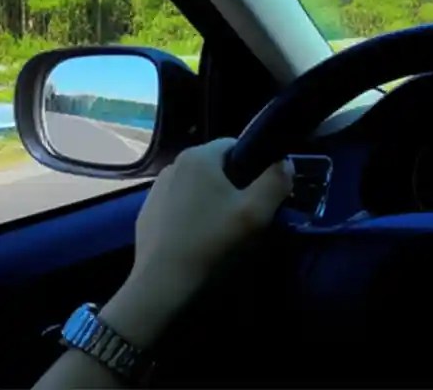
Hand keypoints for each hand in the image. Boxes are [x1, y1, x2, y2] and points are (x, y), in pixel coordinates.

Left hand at [102, 139, 292, 345]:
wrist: (163, 287)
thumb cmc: (212, 242)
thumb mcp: (257, 212)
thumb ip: (277, 180)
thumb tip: (285, 162)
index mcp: (198, 157)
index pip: (236, 145)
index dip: (256, 166)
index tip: (265, 193)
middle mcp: (173, 166)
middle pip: (216, 167)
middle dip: (235, 185)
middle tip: (249, 215)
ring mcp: (155, 191)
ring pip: (197, 188)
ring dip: (213, 201)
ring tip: (223, 231)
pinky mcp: (147, 216)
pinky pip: (179, 207)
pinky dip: (192, 217)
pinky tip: (199, 241)